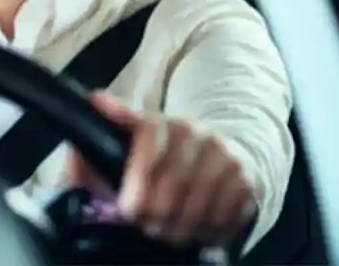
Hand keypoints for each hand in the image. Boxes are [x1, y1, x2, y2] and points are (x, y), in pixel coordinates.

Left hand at [64, 92, 255, 246]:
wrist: (216, 153)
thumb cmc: (158, 156)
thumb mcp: (123, 145)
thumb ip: (96, 140)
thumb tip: (92, 105)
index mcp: (160, 123)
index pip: (149, 140)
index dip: (137, 178)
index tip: (127, 207)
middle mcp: (195, 134)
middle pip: (174, 182)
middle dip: (154, 214)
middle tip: (145, 225)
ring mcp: (224, 157)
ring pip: (200, 204)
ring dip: (179, 227)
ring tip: (166, 231)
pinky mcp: (245, 181)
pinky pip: (225, 216)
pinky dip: (207, 232)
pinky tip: (195, 230)